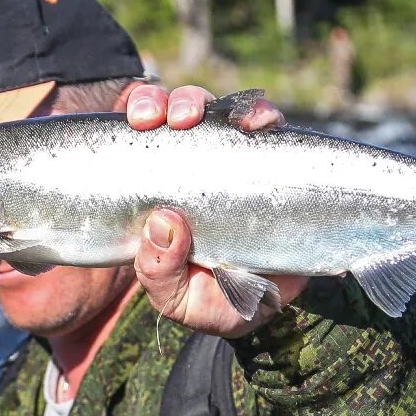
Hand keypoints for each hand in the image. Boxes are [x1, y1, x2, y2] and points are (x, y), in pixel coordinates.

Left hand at [121, 85, 301, 334]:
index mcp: (158, 189)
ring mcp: (236, 162)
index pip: (141, 138)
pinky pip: (270, 131)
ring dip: (217, 106)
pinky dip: (264, 118)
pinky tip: (261, 125)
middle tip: (175, 119)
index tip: (141, 121)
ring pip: (221, 113)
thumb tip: (162, 221)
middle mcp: (194, 167)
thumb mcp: (174, 296)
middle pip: (178, 114)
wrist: (270, 314)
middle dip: (172, 102)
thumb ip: (158, 269)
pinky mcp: (275, 164)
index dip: (140, 115)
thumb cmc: (212, 300)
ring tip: (214, 120)